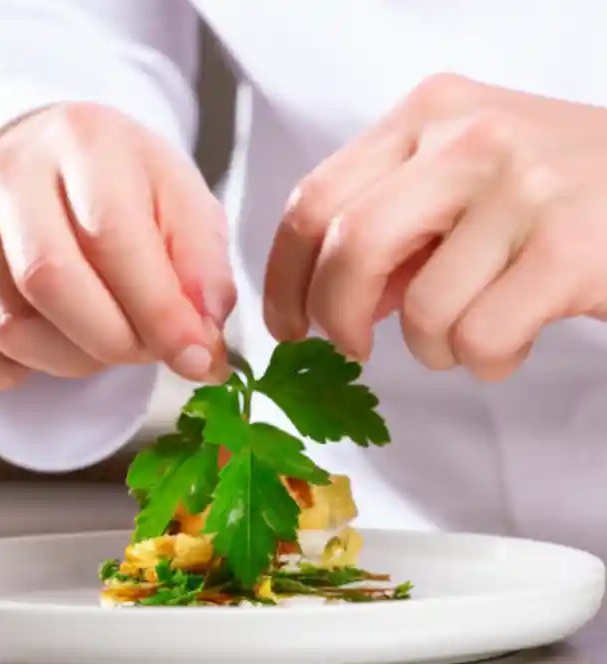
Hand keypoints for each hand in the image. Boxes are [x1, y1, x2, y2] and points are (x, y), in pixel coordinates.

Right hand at [0, 102, 235, 389]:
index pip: (111, 235)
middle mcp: (5, 174)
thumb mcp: (182, 203)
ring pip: (8, 327)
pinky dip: (1, 374)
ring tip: (101, 340)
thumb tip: (199, 347)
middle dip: (113, 340)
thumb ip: (202, 269)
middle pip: (48, 282)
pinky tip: (40, 348)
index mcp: (80, 139)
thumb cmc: (123, 191)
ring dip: (70, 361)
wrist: (45, 164)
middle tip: (146, 351)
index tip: (197, 357)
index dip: (158, 310)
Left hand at [264, 74, 606, 380]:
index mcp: (429, 112)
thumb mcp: (466, 179)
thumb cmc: (565, 193)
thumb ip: (393, 223)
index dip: (284, 277)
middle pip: (350, 247)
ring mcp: (523, 187)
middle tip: (353, 349)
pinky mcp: (569, 248)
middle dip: (336, 319)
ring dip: (434, 348)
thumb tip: (321, 297)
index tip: (286, 323)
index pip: (314, 199)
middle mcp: (470, 137)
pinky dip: (485, 361)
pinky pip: (479, 338)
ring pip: (419, 308)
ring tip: (471, 333)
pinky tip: (512, 340)